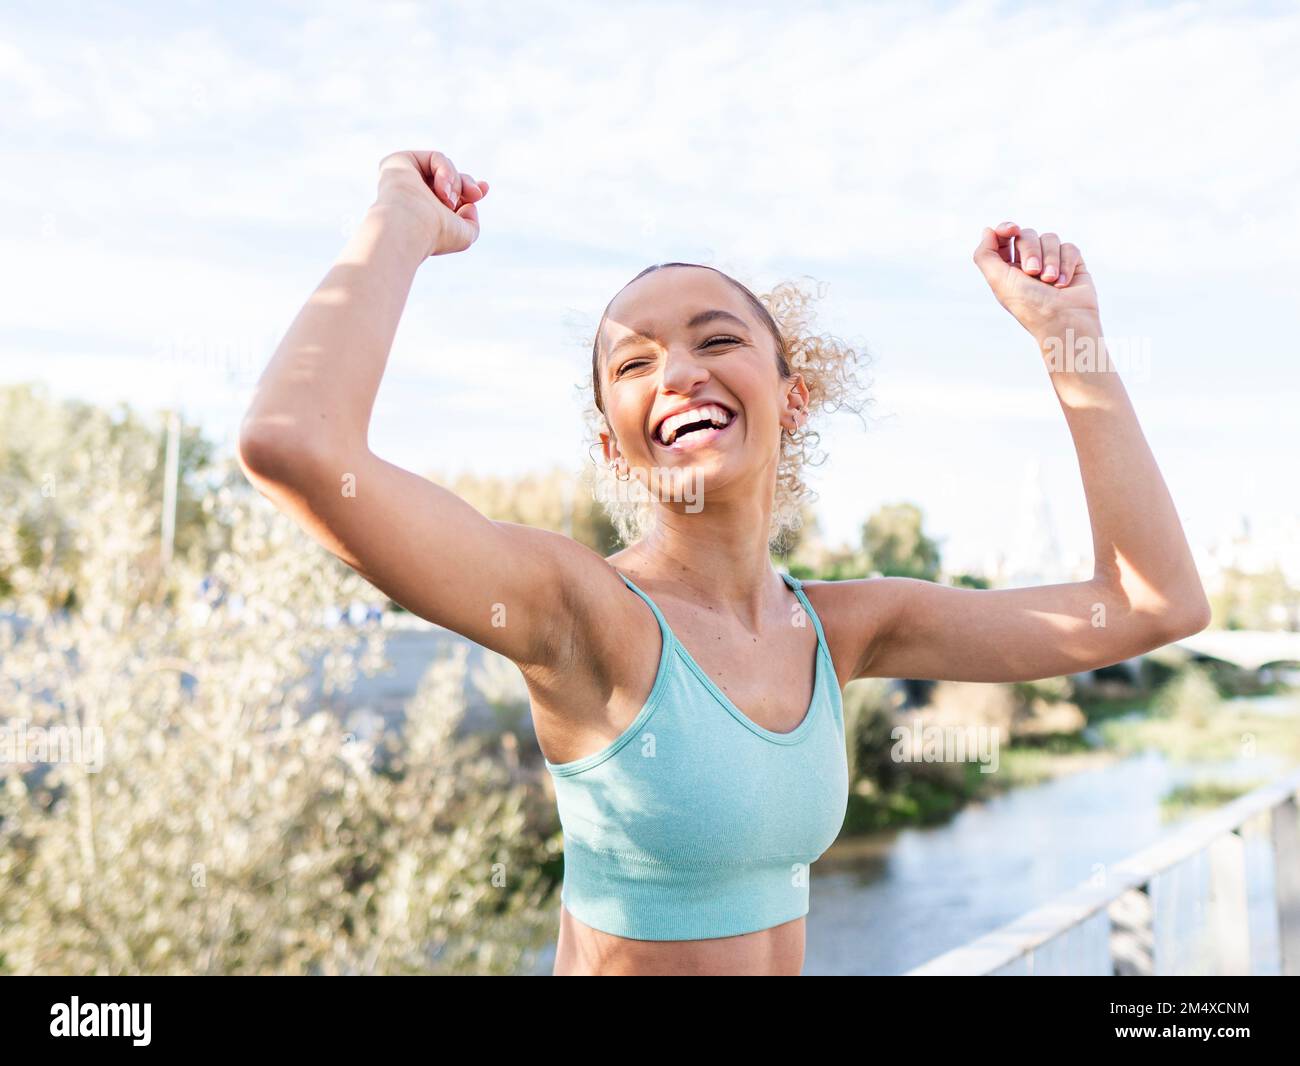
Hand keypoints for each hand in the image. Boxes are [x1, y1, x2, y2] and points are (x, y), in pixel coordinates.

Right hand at [374, 150, 488, 257]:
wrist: (411, 227)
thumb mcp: (465, 235)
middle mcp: (413, 194)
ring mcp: (405, 178)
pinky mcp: (399, 162)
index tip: (484, 188)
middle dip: (466, 184)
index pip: (451, 192)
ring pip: (445, 167)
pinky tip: (441, 190)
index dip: (470, 188)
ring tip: (448, 201)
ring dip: (455, 183)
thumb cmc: (435, 234)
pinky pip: (436, 157)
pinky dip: (446, 171)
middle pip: (449, 177)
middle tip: (474, 194)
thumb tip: (469, 205)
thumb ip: (472, 222)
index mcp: (425, 211)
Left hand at [973, 222, 1099, 338]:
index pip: (1005, 237)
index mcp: (1007, 269)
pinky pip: (1069, 247)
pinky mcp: (1072, 263)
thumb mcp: (998, 281)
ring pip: (1050, 238)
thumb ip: (985, 254)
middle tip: (1033, 273)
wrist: (1065, 321)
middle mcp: (1028, 264)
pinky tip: (1064, 283)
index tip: (1012, 230)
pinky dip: (1066, 264)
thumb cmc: (1030, 305)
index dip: (1006, 229)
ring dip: (1051, 259)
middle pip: (1027, 235)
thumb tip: (987, 230)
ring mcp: (1051, 262)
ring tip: (1051, 281)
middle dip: (1031, 251)